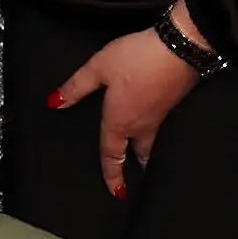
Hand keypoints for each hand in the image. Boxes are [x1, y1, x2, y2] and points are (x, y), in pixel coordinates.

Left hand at [50, 24, 203, 193]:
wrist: (182, 46)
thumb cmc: (137, 58)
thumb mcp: (99, 67)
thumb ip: (77, 86)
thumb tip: (55, 103)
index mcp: (121, 122)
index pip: (112, 155)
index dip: (111, 175)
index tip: (116, 193)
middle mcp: (143, 125)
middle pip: (140, 155)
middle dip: (136, 168)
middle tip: (135, 180)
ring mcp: (161, 115)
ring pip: (153, 143)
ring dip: (149, 154)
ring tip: (144, 159)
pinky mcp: (175, 103)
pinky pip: (163, 128)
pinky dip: (158, 135)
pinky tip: (155, 125)